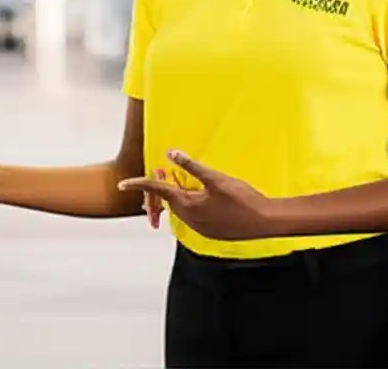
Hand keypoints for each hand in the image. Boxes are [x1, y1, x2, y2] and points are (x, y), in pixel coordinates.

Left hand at [118, 150, 273, 240]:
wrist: (265, 222)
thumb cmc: (242, 199)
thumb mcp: (216, 178)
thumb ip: (192, 166)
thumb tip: (170, 154)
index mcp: (187, 205)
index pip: (158, 191)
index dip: (140, 184)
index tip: (123, 184)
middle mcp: (189, 219)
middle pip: (168, 201)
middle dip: (163, 188)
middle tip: (163, 173)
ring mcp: (199, 228)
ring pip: (180, 210)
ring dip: (178, 197)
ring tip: (183, 182)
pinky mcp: (210, 233)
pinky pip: (192, 218)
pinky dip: (190, 206)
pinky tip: (201, 198)